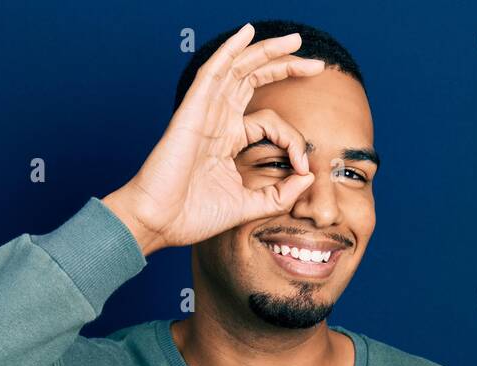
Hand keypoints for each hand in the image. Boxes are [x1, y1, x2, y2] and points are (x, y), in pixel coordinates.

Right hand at [102, 24, 324, 255]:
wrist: (159, 222)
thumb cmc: (193, 216)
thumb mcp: (250, 206)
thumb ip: (280, 194)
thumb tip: (308, 176)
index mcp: (228, 139)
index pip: (271, 123)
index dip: (293, 139)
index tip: (302, 166)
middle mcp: (218, 120)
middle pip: (254, 80)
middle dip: (285, 67)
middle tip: (317, 64)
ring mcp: (204, 113)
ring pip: (238, 69)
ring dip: (266, 51)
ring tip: (295, 41)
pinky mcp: (192, 112)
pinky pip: (212, 72)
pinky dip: (229, 50)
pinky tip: (248, 32)